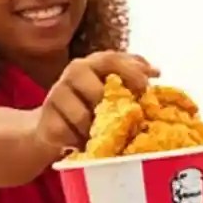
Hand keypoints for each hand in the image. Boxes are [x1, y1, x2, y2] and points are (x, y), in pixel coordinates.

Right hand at [35, 51, 159, 150]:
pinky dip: (79, 144)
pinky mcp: (47, 120)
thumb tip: (156, 71)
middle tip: (117, 123)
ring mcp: (57, 95)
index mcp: (93, 63)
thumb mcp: (112, 89)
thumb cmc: (89, 106)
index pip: (112, 59)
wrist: (52, 127)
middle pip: (98, 92)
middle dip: (109, 111)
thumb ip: (132, 76)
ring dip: (94, 132)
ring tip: (97, 135)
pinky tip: (80, 143)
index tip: (145, 88)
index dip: (130, 72)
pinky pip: (69, 135)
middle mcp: (74, 73)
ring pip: (83, 117)